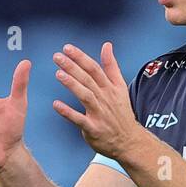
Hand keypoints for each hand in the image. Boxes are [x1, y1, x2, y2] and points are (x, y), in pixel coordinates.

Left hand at [52, 42, 138, 158]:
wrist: (129, 141)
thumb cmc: (121, 113)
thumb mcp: (120, 87)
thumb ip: (111, 66)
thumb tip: (107, 45)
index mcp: (110, 88)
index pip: (94, 68)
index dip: (80, 57)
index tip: (67, 48)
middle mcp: (105, 98)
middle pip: (88, 79)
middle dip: (72, 67)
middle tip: (57, 57)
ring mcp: (99, 114)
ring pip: (85, 96)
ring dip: (72, 85)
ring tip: (58, 74)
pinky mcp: (93, 129)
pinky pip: (79, 120)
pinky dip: (68, 112)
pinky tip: (56, 105)